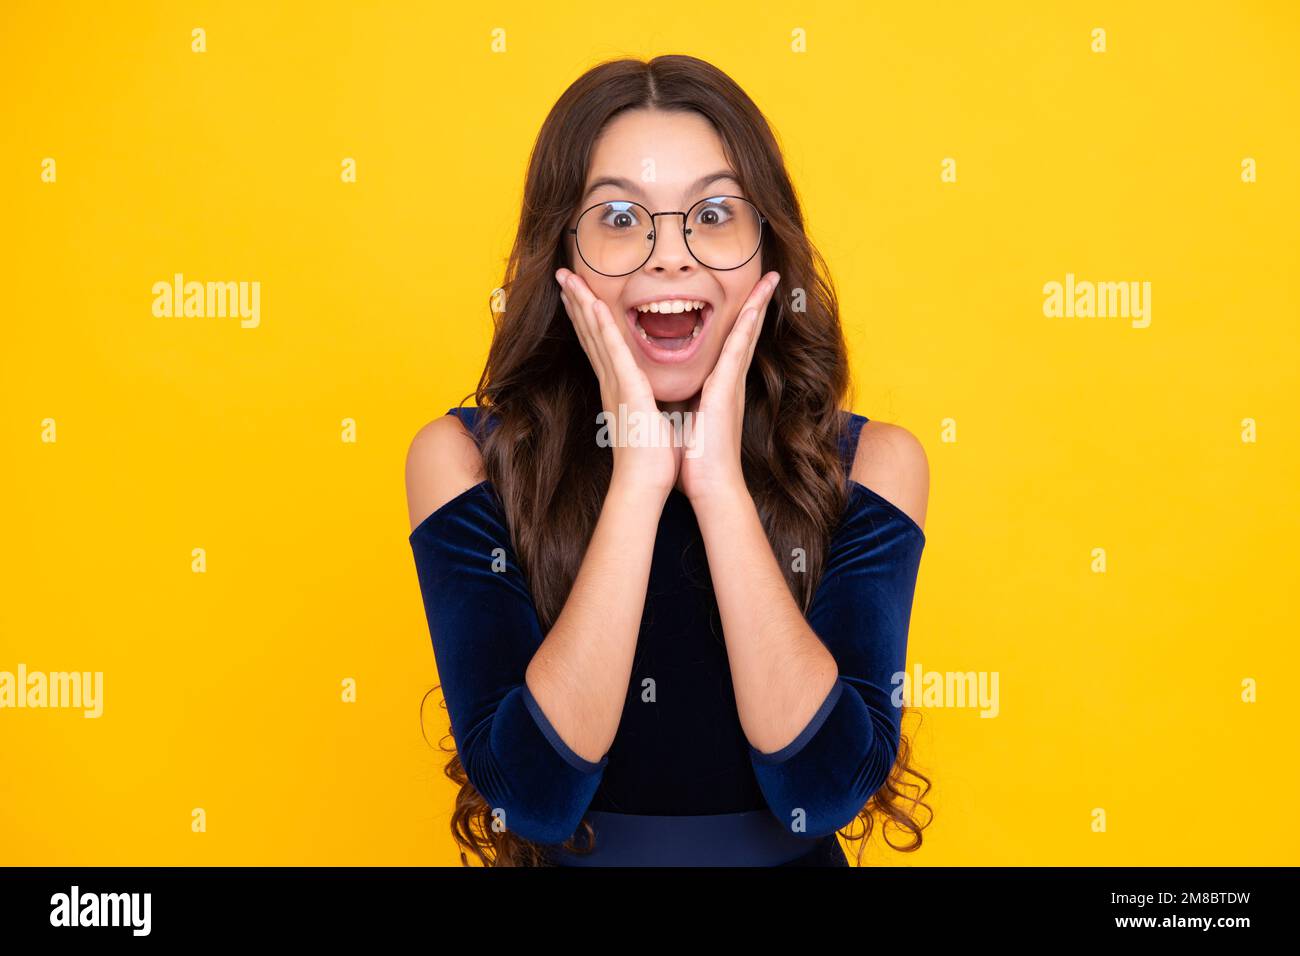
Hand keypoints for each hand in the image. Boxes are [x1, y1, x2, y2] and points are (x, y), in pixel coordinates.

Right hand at [555, 268, 681, 498]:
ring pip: (594, 334)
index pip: (600, 346)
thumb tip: (659, 398)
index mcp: (619, 389)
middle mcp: (611, 383)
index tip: (580, 297)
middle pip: (589, 334)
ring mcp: (615, 383)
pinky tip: (594, 303)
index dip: (589, 319)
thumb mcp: (654, 420)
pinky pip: (612, 349)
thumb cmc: (652, 460)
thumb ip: (651, 404)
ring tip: (568, 278)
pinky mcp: (626, 387)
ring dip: (582, 304)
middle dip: (576, 304)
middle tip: (563, 277)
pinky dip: (601, 325)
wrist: (646, 483)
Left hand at [678, 271, 779, 503]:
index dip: (740, 319)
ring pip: (746, 334)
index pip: (730, 345)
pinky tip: (754, 305)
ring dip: (757, 304)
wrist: (709, 487)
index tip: (748, 297)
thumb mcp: (686, 421)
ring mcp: (731, 384)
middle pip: (745, 332)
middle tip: (768, 275)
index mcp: (718, 388)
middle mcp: (729, 382)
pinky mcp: (726, 390)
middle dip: (756, 303)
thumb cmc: (696, 461)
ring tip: (769, 278)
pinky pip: (737, 350)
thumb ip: (685, 403)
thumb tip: (672, 396)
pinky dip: (746, 326)